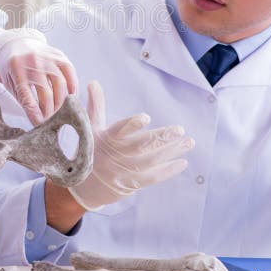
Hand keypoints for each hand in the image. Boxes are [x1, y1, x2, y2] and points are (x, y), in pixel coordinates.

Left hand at [0, 28, 78, 125]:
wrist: (16, 43)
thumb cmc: (13, 68)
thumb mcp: (11, 83)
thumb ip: (23, 99)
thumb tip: (39, 120)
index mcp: (16, 68)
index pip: (27, 96)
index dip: (35, 113)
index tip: (40, 125)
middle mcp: (32, 60)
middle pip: (45, 92)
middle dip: (49, 111)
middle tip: (50, 122)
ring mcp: (47, 56)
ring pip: (60, 84)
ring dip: (61, 102)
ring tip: (59, 112)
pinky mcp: (59, 54)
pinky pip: (69, 72)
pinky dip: (72, 87)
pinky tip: (70, 98)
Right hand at [68, 81, 192, 210]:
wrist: (81, 188)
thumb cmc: (89, 151)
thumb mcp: (90, 129)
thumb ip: (95, 106)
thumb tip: (93, 82)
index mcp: (104, 139)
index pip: (118, 131)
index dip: (131, 125)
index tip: (146, 117)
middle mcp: (113, 156)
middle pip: (140, 146)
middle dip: (161, 137)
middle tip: (180, 130)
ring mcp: (122, 172)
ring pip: (150, 161)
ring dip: (171, 152)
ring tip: (189, 142)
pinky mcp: (130, 184)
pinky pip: (152, 177)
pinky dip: (168, 170)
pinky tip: (182, 161)